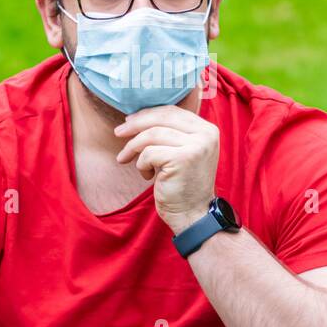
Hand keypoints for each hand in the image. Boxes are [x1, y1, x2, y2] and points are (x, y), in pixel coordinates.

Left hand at [114, 105, 217, 234]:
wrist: (192, 215)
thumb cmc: (182, 184)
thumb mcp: (182, 152)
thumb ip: (171, 133)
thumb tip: (138, 117)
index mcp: (207, 129)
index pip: (172, 111)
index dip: (148, 114)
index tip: (129, 121)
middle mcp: (206, 135)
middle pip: (162, 118)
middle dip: (136, 124)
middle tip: (118, 133)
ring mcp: (197, 146)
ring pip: (152, 134)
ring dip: (134, 147)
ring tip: (127, 159)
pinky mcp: (183, 159)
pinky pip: (149, 153)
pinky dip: (141, 164)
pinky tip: (147, 176)